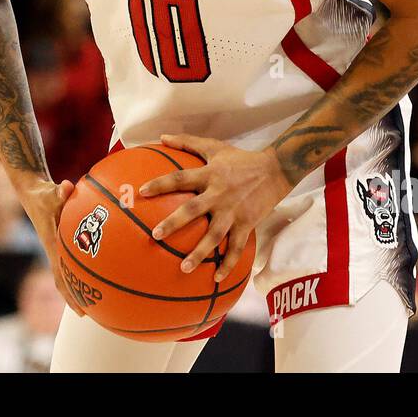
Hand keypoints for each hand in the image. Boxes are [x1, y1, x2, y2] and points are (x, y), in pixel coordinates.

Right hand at [17, 177, 84, 316]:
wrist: (31, 192)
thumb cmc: (43, 193)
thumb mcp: (50, 192)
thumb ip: (59, 192)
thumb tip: (67, 187)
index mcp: (51, 244)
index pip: (61, 274)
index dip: (69, 293)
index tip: (81, 309)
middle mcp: (53, 249)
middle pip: (62, 281)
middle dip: (74, 298)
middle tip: (88, 315)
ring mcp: (55, 246)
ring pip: (65, 273)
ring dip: (74, 288)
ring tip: (90, 302)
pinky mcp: (58, 241)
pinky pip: (68, 261)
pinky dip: (77, 271)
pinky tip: (90, 274)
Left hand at [140, 133, 292, 280]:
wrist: (275, 170)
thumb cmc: (241, 159)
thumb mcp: (215, 146)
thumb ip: (187, 142)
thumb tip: (161, 137)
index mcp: (209, 175)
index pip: (180, 179)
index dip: (161, 184)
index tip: (142, 192)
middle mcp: (218, 194)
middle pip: (193, 210)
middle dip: (174, 223)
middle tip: (155, 235)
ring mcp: (233, 211)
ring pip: (213, 235)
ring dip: (199, 252)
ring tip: (183, 267)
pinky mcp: (246, 223)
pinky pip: (236, 247)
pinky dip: (227, 264)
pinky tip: (217, 279)